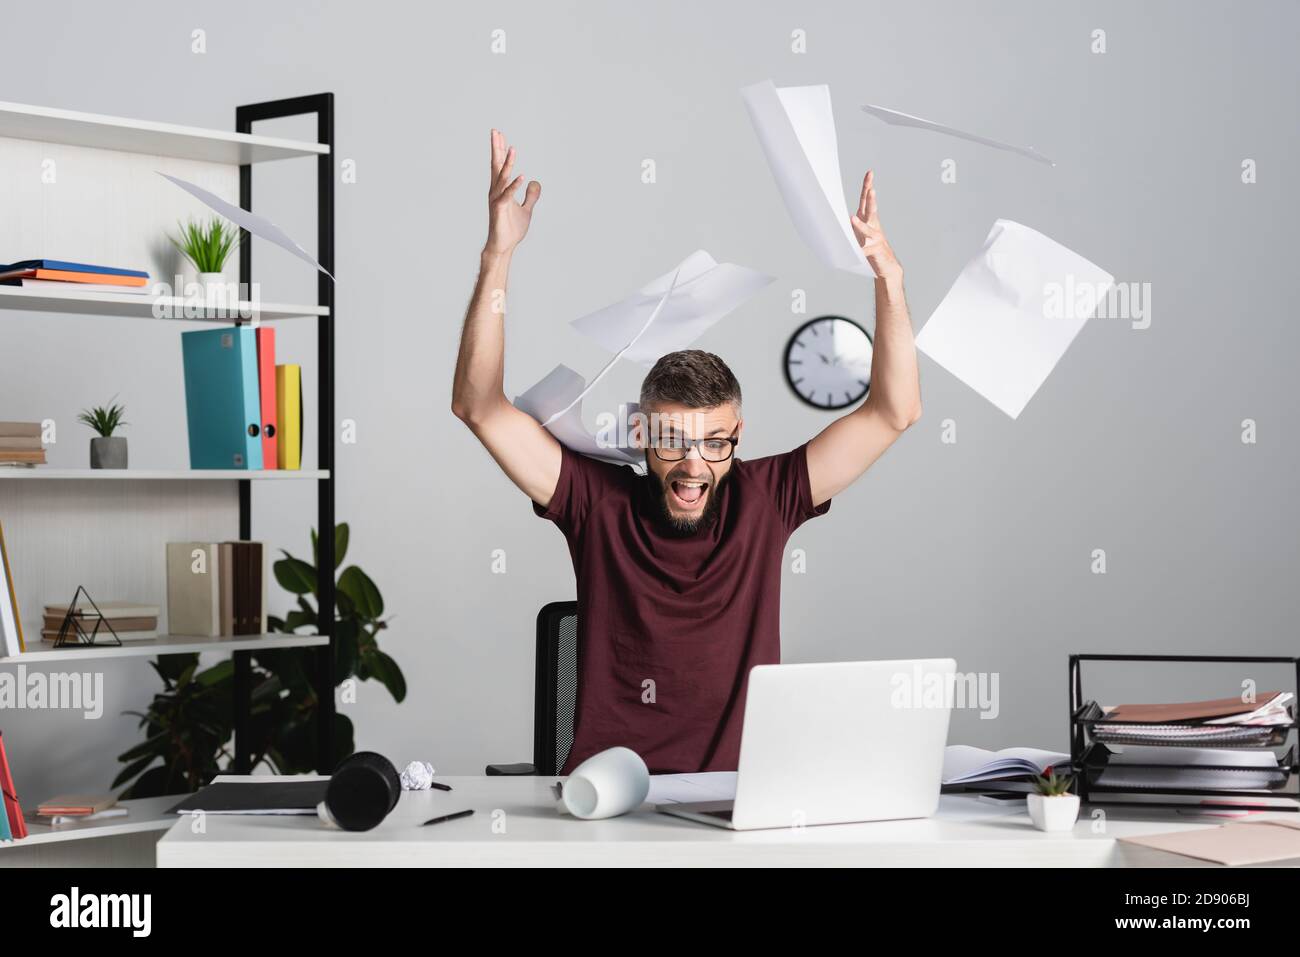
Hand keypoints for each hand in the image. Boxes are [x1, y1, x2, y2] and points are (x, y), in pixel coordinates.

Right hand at [486, 129, 540, 255]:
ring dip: (508, 163)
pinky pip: (507, 195)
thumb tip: (535, 183)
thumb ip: (530, 196)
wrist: (503, 247)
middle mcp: (496, 191)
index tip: (500, 135)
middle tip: (495, 131)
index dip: (500, 150)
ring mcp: (496, 200)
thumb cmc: (511, 229)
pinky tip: (522, 176)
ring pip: (502, 177)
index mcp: (501, 190)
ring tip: (513, 148)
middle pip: (496, 166)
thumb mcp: (526, 210)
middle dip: (497, 148)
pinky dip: (514, 185)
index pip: (500, 166)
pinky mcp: (499, 210)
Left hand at [850, 170, 901, 280]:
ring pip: (868, 230)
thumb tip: (829, 215)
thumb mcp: (857, 232)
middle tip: (872, 189)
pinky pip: (865, 250)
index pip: (867, 199)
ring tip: (852, 218)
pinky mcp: (875, 251)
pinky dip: (859, 250)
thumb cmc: (869, 246)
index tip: (870, 172)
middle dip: (871, 199)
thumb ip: (848, 223)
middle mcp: (874, 225)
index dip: (868, 185)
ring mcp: (876, 238)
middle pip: (872, 210)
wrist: (886, 265)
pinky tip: (857, 251)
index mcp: (868, 218)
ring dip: (860, 225)